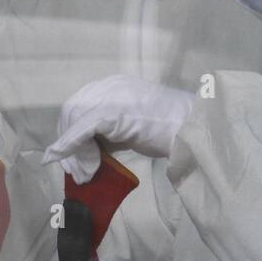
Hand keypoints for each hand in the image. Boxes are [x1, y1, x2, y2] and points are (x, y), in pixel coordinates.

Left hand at [43, 75, 194, 181]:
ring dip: (74, 151)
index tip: (71, 157)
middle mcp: (109, 86)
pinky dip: (71, 145)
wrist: (192, 129)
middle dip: (68, 143)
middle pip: (72, 111)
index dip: (70, 133)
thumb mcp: (132, 127)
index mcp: (113, 86)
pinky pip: (83, 129)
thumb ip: (109, 133)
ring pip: (75, 120)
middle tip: (74, 170)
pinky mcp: (112, 112)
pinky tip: (70, 161)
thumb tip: (88, 151)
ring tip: (83, 174)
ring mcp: (110, 96)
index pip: (79, 106)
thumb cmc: (168, 130)